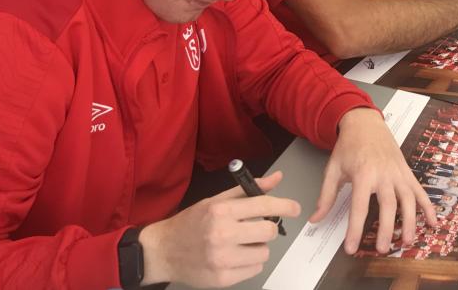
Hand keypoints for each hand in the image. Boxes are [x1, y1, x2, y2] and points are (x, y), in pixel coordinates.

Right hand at [139, 171, 299, 286]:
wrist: (163, 252)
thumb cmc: (190, 224)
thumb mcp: (216, 201)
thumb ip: (247, 190)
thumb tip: (276, 179)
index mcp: (221, 211)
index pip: (263, 206)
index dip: (284, 206)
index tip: (294, 208)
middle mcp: (221, 234)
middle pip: (269, 232)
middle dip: (267, 229)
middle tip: (255, 229)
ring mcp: (222, 259)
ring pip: (263, 253)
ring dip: (257, 248)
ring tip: (239, 245)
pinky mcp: (222, 278)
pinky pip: (254, 270)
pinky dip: (249, 263)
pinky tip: (233, 257)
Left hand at [310, 108, 438, 254]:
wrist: (365, 122)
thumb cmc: (348, 147)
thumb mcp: (333, 169)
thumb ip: (326, 196)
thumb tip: (315, 220)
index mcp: (363, 174)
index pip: (359, 207)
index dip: (355, 229)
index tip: (351, 248)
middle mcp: (384, 174)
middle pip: (388, 205)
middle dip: (385, 229)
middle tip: (381, 249)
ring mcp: (399, 173)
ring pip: (408, 200)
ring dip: (409, 222)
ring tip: (406, 241)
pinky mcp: (407, 172)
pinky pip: (420, 191)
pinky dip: (428, 207)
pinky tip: (432, 223)